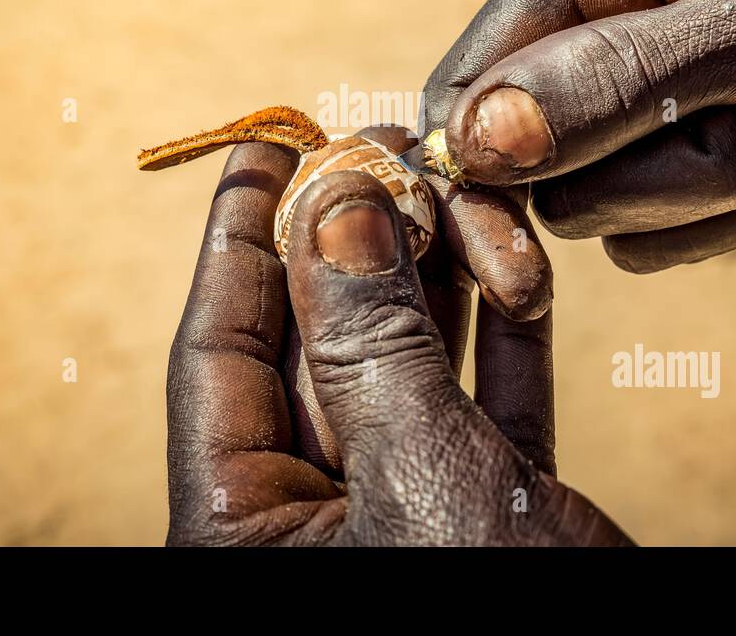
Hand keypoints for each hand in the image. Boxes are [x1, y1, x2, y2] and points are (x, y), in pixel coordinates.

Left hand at [165, 140, 630, 545]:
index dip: (238, 241)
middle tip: (384, 152)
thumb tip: (336, 213)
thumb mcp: (419, 488)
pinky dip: (506, 328)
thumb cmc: (495, 627)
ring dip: (440, 271)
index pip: (220, 353)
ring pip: (409, 358)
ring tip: (458, 192)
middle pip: (319, 340)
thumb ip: (371, 348)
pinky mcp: (497, 508)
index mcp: (248, 532)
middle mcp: (319, 517)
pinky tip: (515, 262)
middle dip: (355, 239)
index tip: (260, 147)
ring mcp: (411, 508)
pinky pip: (490, 395)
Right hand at [422, 0, 735, 272]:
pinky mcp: (677, 129)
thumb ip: (623, 80)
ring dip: (713, 190)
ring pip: (602, 203)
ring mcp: (639, 70)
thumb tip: (474, 138)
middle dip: (659, 169)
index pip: (474, 71)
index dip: (489, 163)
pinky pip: (656, 224)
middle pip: (539, 158)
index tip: (527, 248)